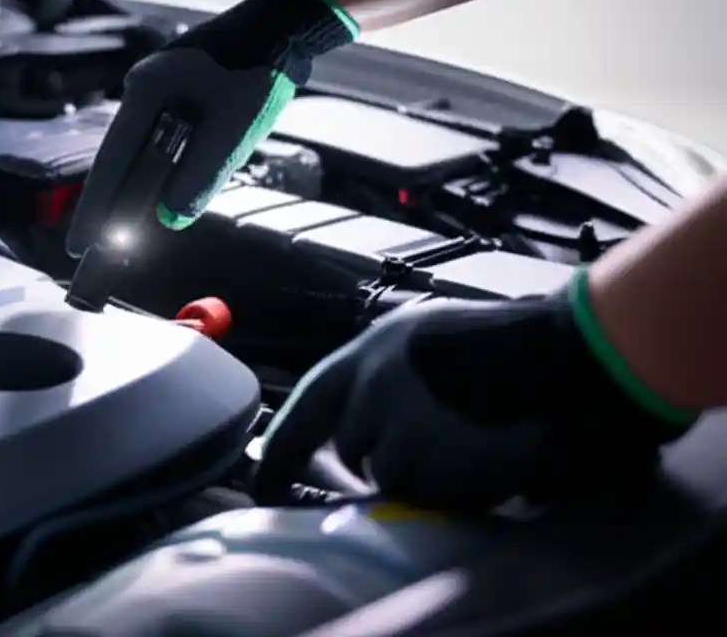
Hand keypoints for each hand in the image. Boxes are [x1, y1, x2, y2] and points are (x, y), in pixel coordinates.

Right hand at [65, 0, 356, 256]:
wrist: (287, 22)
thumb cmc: (258, 72)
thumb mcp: (231, 133)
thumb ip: (198, 177)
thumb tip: (170, 218)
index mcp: (146, 93)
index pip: (111, 163)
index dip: (95, 208)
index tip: (78, 245)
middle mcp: (146, 86)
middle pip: (120, 157)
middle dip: (110, 203)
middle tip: (92, 245)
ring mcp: (164, 85)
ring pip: (143, 147)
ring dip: (137, 186)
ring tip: (123, 226)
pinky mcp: (186, 87)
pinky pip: (163, 135)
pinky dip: (161, 166)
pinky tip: (162, 189)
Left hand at [254, 272, 696, 509]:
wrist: (573, 355)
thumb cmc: (518, 346)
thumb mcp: (435, 341)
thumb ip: (390, 379)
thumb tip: (361, 433)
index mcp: (372, 350)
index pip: (307, 405)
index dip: (282, 448)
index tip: (262, 481)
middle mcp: (368, 381)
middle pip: (356, 448)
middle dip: (394, 455)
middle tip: (445, 439)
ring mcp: (391, 419)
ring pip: (396, 475)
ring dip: (432, 471)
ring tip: (479, 436)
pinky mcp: (419, 456)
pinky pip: (431, 494)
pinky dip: (459, 487)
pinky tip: (491, 454)